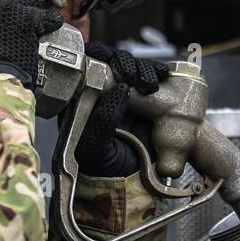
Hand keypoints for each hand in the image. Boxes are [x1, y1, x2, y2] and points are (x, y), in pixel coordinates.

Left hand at [74, 44, 169, 176]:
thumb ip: (101, 122)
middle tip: (132, 76)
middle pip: (108, 63)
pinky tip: (161, 76)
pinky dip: (155, 72)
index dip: (95, 58)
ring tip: (149, 83)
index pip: (83, 69)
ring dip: (140, 68)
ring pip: (129, 67)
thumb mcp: (94, 148)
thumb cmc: (103, 168)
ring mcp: (122, 94)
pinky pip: (148, 77)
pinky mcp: (143, 98)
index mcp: (78, 102)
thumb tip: (119, 89)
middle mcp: (99, 94)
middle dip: (122, 62)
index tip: (107, 58)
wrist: (131, 183)